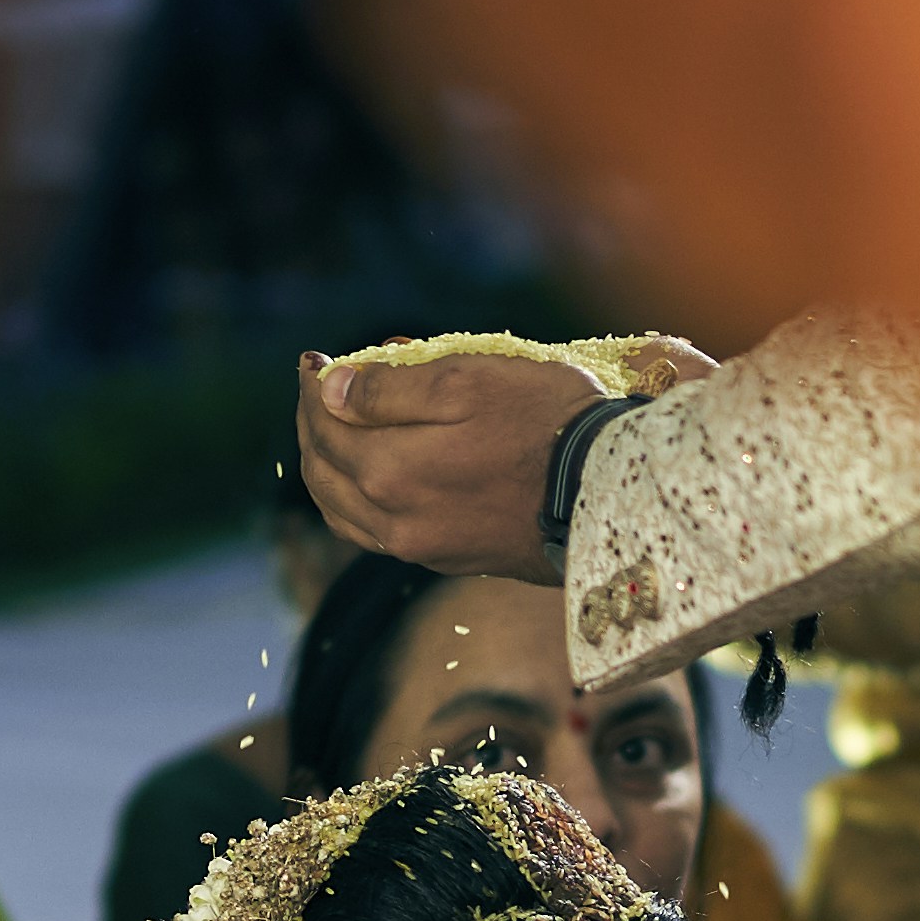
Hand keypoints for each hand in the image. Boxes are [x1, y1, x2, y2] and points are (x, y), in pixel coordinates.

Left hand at [294, 344, 709, 583]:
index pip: (325, 425)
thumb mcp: (470, 380)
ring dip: (327, 468)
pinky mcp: (446, 559)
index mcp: (391, 470)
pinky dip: (355, 500)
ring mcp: (419, 546)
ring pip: (341, 511)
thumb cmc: (547, 422)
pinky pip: (375, 534)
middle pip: (322, 472)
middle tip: (318, 391)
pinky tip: (370, 476)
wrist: (608, 492)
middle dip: (311, 426)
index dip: (313, 387)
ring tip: (334, 431)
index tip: (314, 361)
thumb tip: (332, 390)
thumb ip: (391, 388)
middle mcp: (393, 519)